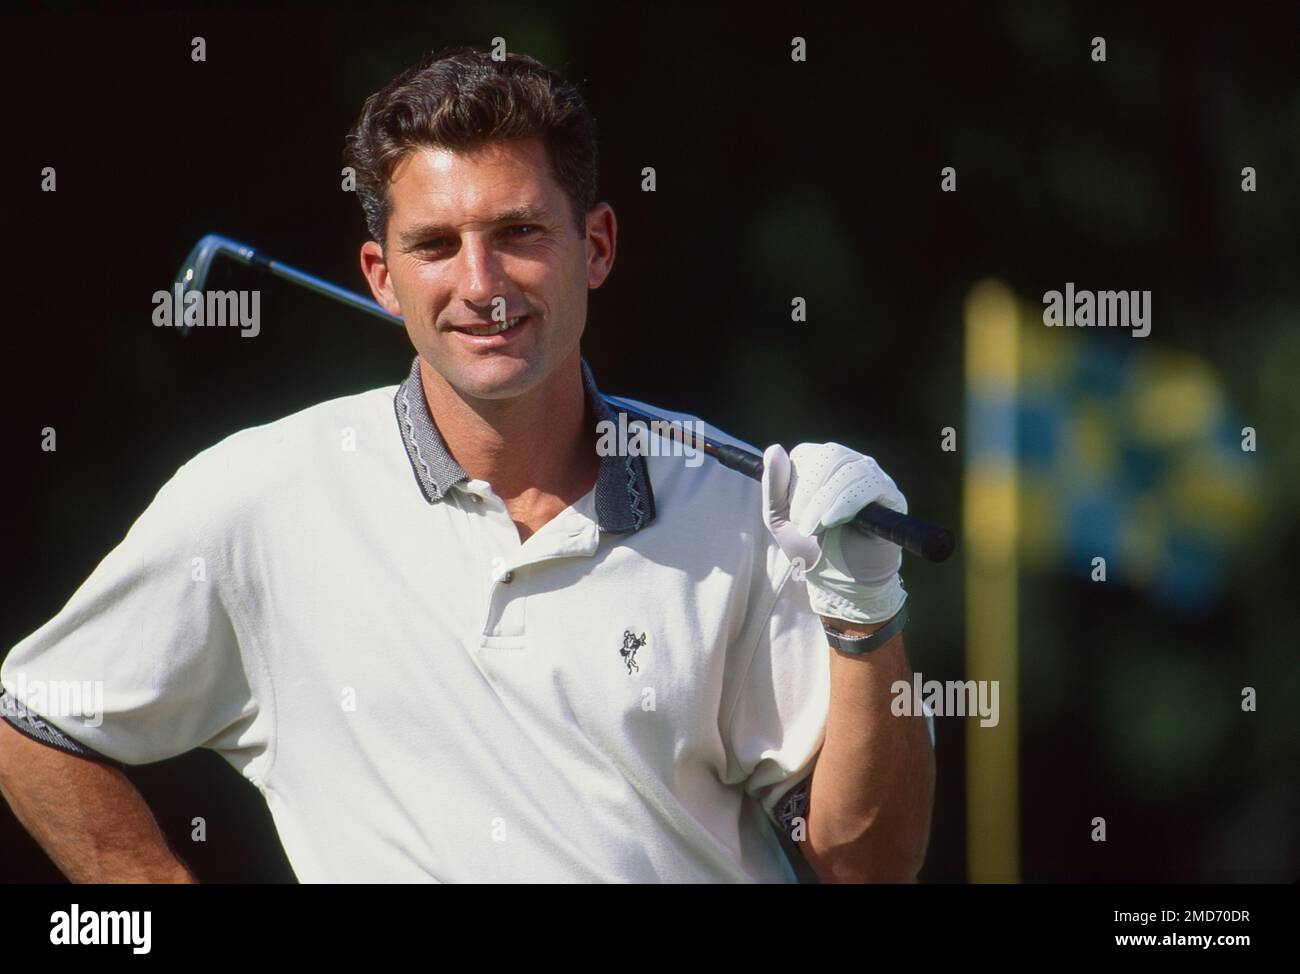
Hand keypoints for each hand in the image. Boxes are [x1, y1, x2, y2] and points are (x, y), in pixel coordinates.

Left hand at [760, 442, 907, 625]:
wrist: (838, 581)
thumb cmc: (810, 548)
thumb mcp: (780, 518)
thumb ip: (773, 485)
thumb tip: (774, 449)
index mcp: (823, 467)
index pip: (807, 453)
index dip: (794, 479)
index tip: (790, 511)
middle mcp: (851, 465)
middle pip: (829, 455)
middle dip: (809, 490)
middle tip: (801, 522)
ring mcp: (873, 478)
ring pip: (848, 469)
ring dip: (824, 501)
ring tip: (815, 528)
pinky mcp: (891, 497)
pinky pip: (870, 484)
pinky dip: (845, 502)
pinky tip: (833, 522)